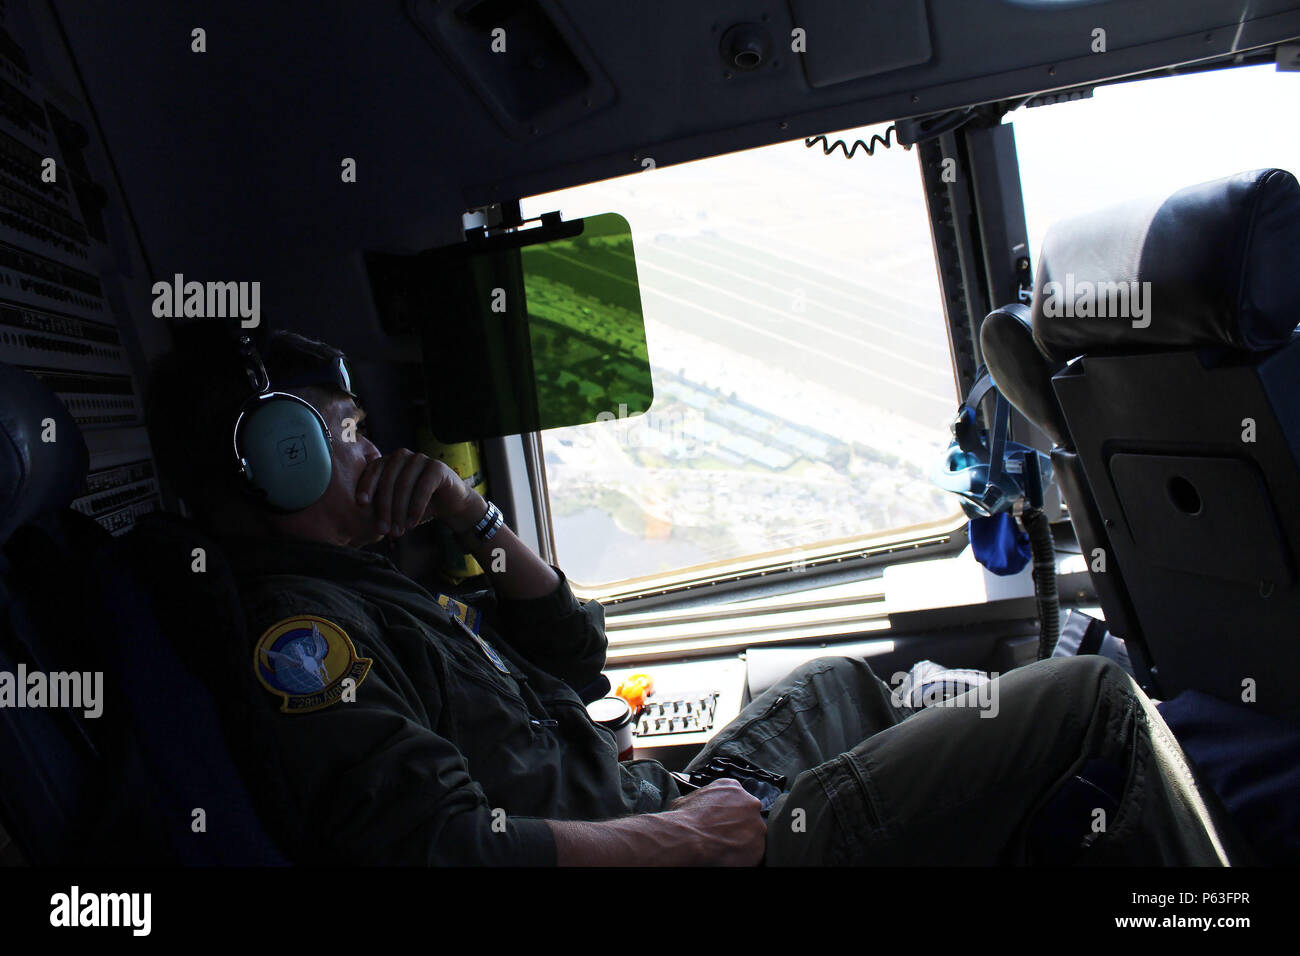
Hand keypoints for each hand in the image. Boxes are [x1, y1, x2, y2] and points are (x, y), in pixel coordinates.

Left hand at [355, 448, 483, 537]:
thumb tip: (358, 517)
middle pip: (388, 480)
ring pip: (404, 484)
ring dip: (400, 511)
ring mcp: (421, 459)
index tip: (361, 504)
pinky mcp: (437, 467)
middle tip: (383, 530)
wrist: (449, 503)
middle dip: (384, 507)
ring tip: (398, 531)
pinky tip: (412, 523)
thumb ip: (380, 503)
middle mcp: (403, 456)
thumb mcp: (395, 503)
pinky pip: (423, 487)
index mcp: (389, 461)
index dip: (366, 486)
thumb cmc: (416, 504)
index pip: (373, 470)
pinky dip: (416, 507)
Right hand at [666, 778, 766, 865]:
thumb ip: (700, 799)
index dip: (729, 810)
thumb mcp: (687, 799)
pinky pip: (754, 853)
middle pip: (748, 815)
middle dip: (739, 824)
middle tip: (723, 834)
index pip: (736, 797)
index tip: (721, 819)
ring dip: (742, 840)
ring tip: (724, 847)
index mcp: (732, 788)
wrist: (688, 838)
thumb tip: (693, 805)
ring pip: (753, 834)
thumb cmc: (684, 819)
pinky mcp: (758, 847)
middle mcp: (749, 803)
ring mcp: (757, 825)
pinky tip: (728, 856)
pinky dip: (743, 856)